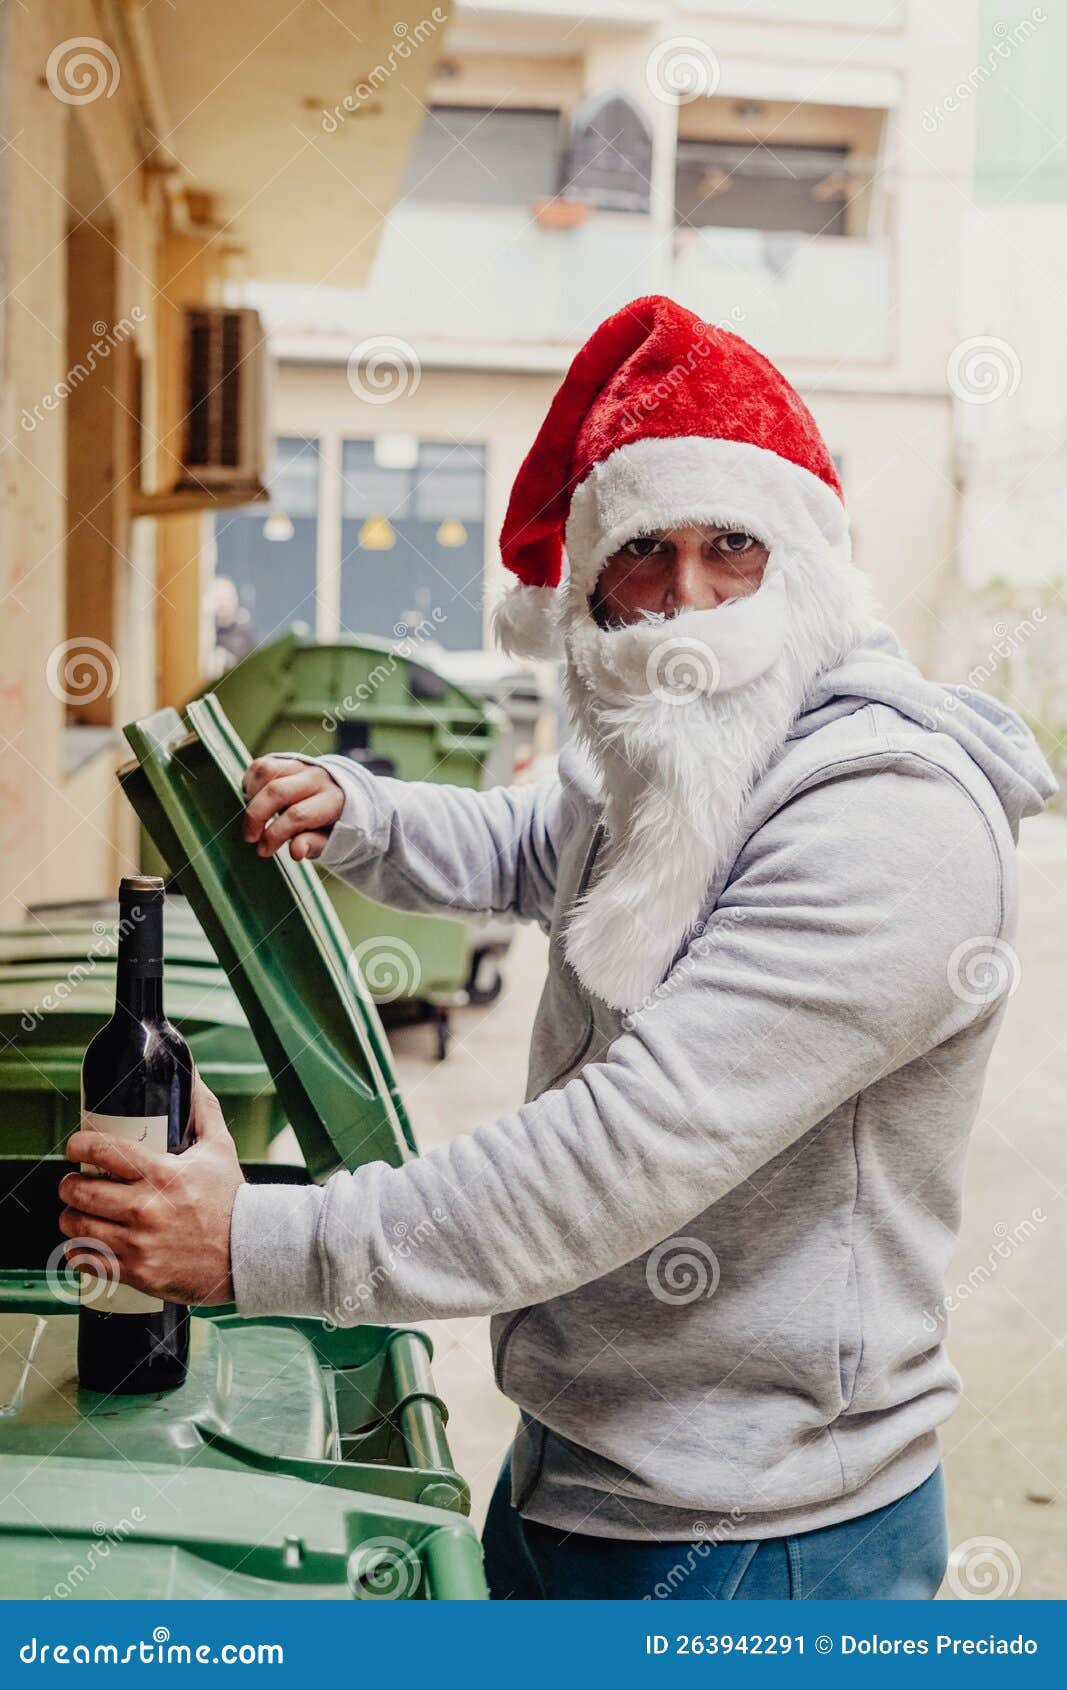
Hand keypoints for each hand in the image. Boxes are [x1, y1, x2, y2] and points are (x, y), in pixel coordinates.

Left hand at [59, 1075, 244, 1306]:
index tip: (76, 1145)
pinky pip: (87, 1260)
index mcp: (163, 1173)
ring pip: (77, 1226)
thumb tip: (193, 1075)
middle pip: (80, 1191)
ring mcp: (139, 1243)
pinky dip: (80, 1251)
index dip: (79, 1144)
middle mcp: (146, 1208)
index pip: (103, 1150)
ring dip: (71, 1217)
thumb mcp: (219, 1148)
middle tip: (75, 1183)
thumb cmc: (230, 1199)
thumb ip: (204, 1109)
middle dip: (70, 1184)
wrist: (246, 1252)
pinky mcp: (137, 1272)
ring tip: (77, 1212)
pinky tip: (86, 1242)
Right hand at [242, 754, 344, 860]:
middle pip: (277, 791)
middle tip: (250, 837)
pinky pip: (260, 766)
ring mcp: (300, 765)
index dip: (275, 835)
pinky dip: (251, 784)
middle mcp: (316, 777)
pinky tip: (255, 802)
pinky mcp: (285, 759)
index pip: (298, 815)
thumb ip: (313, 844)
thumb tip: (296, 852)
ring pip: (266, 772)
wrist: (340, 794)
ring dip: (252, 798)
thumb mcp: (328, 839)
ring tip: (254, 818)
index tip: (264, 851)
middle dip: (256, 817)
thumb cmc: (330, 823)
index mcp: (333, 799)